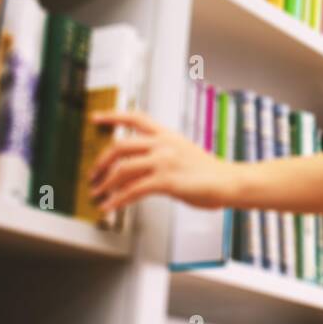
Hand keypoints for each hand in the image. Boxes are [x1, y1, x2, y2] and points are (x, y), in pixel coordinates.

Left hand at [88, 110, 239, 214]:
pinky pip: (132, 191)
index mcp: (167, 135)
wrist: (230, 181)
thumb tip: (135, 169)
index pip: (136, 117)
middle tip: (93, 174)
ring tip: (98, 194)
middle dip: (100, 162)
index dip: (112, 116)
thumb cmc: (210, 172)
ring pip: (122, 170)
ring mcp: (164, 161)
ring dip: (105, 184)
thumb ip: (160, 155)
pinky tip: (110, 207)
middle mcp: (163, 144)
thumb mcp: (183, 153)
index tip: (95, 118)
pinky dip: (117, 201)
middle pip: (120, 146)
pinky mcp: (166, 181)